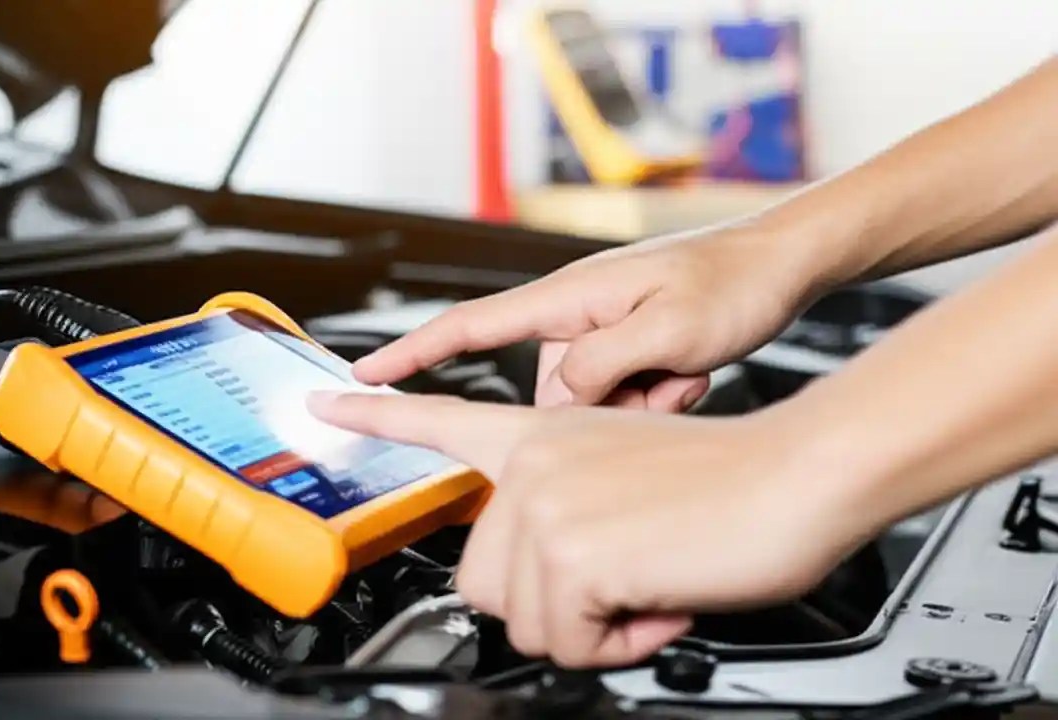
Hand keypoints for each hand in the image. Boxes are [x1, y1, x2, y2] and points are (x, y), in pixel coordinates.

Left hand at [309, 392, 868, 667]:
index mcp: (540, 433)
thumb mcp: (622, 474)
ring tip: (645, 587)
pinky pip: (565, 638)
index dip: (375, 416)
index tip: (327, 404)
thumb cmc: (729, 483)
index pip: (439, 419)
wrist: (795, 475)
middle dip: (551, 605)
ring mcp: (543, 501)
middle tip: (619, 586)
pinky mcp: (568, 547)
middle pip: (483, 578)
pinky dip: (617, 643)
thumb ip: (563, 506)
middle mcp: (530, 459)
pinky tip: (657, 601)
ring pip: (523, 617)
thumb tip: (539, 568)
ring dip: (590, 626)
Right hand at [352, 227, 815, 408]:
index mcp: (568, 298)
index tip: (364, 380)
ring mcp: (600, 328)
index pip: (469, 328)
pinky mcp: (625, 342)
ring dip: (636, 404)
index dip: (411, 356)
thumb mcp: (668, 329)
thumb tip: (559, 403)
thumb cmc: (732, 282)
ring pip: (587, 403)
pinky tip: (689, 375)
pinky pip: (617, 395)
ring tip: (684, 374)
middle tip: (664, 380)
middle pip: (549, 391)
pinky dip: (652, 395)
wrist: (783, 264)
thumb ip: (600, 368)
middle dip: (600, 408)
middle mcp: (574, 313)